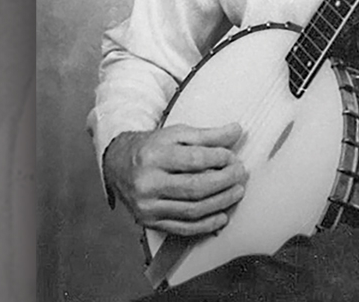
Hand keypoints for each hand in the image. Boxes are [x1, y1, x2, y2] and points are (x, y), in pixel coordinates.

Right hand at [103, 122, 246, 236]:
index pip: (194, 159)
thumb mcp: (176, 134)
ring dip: (221, 203)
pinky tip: (221, 216)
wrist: (118, 165)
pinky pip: (184, 228)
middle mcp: (148, 182)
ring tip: (236, 192)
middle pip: (195, 187)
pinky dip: (207, 225)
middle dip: (225, 181)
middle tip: (240, 174)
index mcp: (154, 155)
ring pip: (192, 210)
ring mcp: (148, 206)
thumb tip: (236, 130)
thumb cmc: (151, 148)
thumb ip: (207, 135)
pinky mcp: (150, 222)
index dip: (219, 159)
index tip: (232, 157)